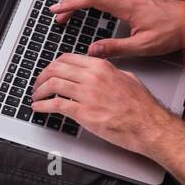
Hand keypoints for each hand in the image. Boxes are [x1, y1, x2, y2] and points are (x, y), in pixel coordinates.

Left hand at [32, 53, 184, 182]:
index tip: (49, 71)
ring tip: (36, 97)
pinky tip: (38, 108)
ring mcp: (87, 94)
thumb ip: (110, 73)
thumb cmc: (141, 107)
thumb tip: (100, 72)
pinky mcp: (83, 113)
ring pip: (52, 85)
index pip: (68, 59)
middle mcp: (92, 77)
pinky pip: (55, 105)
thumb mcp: (127, 79)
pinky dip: (42, 106)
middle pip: (56, 69)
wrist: (148, 125)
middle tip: (38, 84)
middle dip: (42, 77)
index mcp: (101, 67)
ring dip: (39, 91)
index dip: (53, 65)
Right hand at [49, 0, 184, 58]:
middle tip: (60, 15)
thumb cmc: (172, 30)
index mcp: (125, 4)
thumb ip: (116, 48)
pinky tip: (91, 4)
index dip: (70, 3)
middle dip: (71, 1)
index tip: (56, 10)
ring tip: (71, 10)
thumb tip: (93, 52)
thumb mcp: (143, 45)